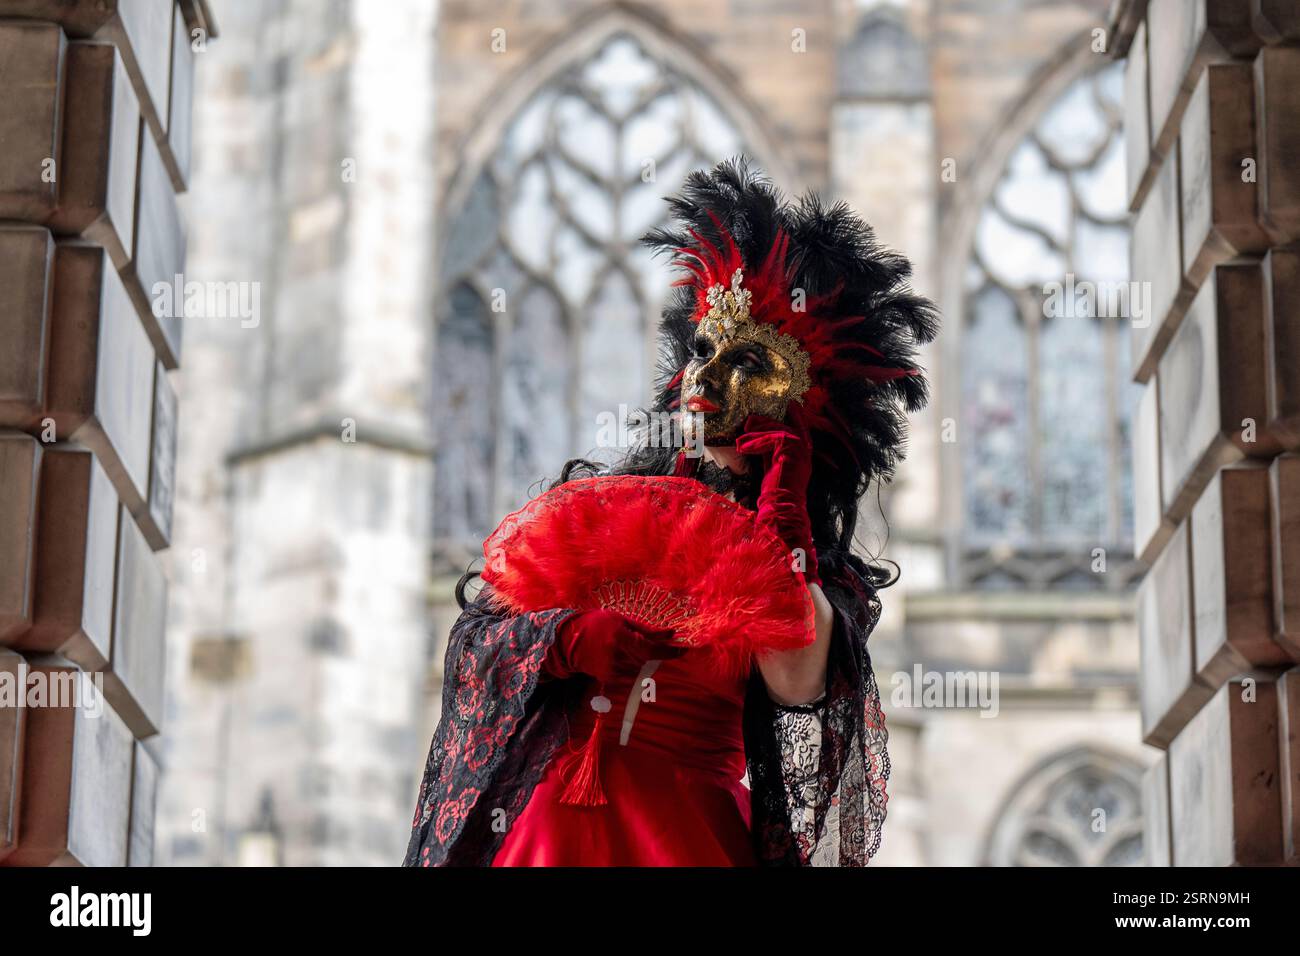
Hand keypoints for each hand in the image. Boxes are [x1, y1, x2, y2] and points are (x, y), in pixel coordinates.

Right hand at [545, 608, 684, 682]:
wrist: (568, 640)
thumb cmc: (597, 624)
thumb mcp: (622, 620)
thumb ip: (646, 630)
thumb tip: (671, 633)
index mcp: (620, 637)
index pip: (651, 649)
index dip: (669, 652)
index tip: (684, 650)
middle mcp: (616, 655)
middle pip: (647, 659)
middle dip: (655, 653)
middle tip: (658, 645)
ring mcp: (611, 669)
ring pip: (639, 667)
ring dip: (641, 659)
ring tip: (626, 647)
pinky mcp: (608, 677)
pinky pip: (629, 673)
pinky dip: (630, 664)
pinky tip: (618, 655)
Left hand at [733, 401, 820, 586]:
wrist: (782, 515)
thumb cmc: (773, 500)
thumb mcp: (769, 472)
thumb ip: (766, 456)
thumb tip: (750, 444)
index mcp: (801, 458)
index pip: (798, 431)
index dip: (794, 419)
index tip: (788, 406)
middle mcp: (804, 454)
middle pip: (789, 426)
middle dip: (768, 422)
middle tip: (750, 420)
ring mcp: (800, 453)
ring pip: (779, 429)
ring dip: (757, 431)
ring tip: (741, 438)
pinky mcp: (791, 454)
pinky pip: (773, 438)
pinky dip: (756, 441)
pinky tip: (742, 447)